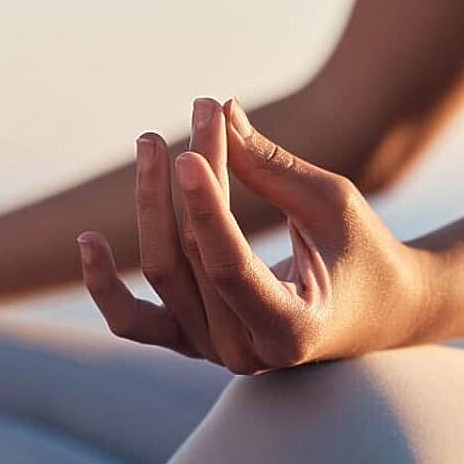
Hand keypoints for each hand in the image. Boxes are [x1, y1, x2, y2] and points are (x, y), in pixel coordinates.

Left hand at [77, 98, 436, 373]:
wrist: (376, 309)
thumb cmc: (362, 252)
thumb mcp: (331, 204)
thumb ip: (271, 168)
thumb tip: (219, 113)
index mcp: (292, 329)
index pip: (229, 268)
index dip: (205, 207)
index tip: (189, 147)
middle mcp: (245, 354)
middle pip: (193, 256)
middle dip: (194, 176)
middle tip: (201, 109)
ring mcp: (211, 352)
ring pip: (162, 272)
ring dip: (152, 201)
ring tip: (153, 141)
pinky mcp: (189, 341)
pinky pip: (132, 319)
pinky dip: (104, 285)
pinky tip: (88, 240)